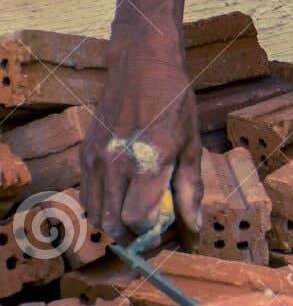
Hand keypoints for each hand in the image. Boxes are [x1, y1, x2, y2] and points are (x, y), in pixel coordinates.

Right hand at [79, 22, 203, 241]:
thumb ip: (189, 190)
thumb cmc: (174, 105)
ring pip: (94, 213)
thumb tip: (194, 226)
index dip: (152, 233)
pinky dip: (102, 207)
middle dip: (131, 237)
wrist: (141, 68)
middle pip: (111, 223)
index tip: (166, 230)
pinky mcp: (84, 154)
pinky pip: (87, 194)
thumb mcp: (191, 147)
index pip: (136, 219)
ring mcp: (95, 159)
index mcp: (147, 163)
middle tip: (150, 233)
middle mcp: (115, 164)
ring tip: (136, 220)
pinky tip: (122, 200)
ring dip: (114, 225)